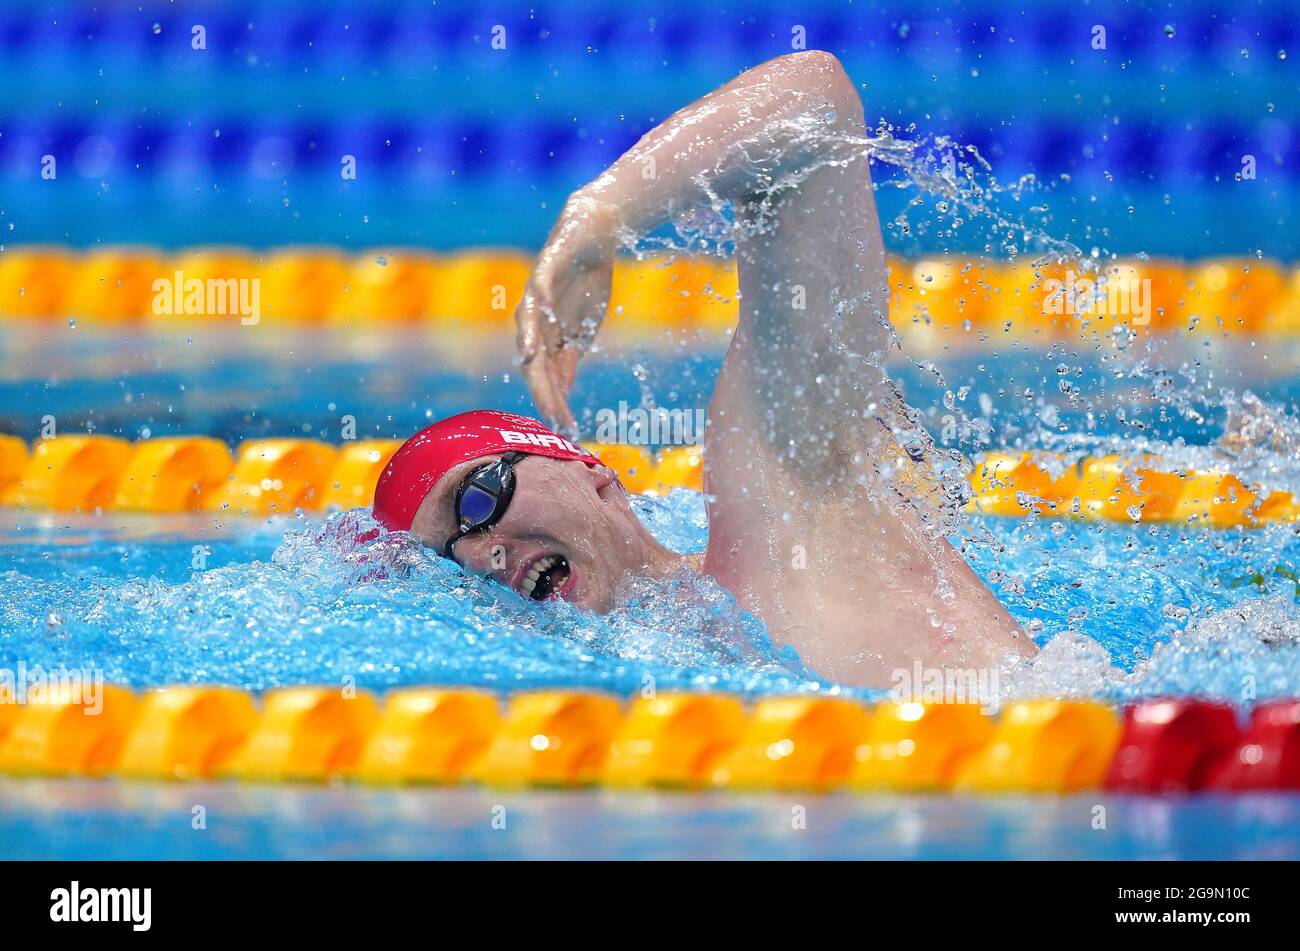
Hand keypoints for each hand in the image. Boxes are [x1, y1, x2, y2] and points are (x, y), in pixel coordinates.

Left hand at [515, 192, 616, 433]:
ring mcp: (537, 295)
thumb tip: (562, 393)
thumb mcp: (582, 331)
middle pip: (535, 361)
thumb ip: (568, 360)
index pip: (546, 378)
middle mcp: (534, 321)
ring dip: (530, 344)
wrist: (593, 236)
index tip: (566, 429)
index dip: (554, 403)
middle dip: (544, 388)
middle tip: (554, 413)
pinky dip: (541, 298)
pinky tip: (544, 309)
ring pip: (528, 326)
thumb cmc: (586, 284)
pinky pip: (540, 286)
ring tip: (533, 361)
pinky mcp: (545, 268)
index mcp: (545, 338)